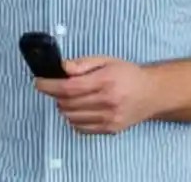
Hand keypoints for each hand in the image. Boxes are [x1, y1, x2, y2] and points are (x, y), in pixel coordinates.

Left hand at [34, 56, 159, 134]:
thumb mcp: (106, 60)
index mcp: (106, 81)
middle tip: (56, 87)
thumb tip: (62, 68)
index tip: (39, 82)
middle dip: (56, 95)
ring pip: (71, 117)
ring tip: (71, 98)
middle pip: (67, 103)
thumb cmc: (128, 75)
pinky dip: (74, 119)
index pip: (69, 87)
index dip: (49, 86)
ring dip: (64, 107)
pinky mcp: (110, 130)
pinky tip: (80, 109)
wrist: (151, 94)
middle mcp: (108, 102)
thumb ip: (83, 63)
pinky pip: (80, 128)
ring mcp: (109, 118)